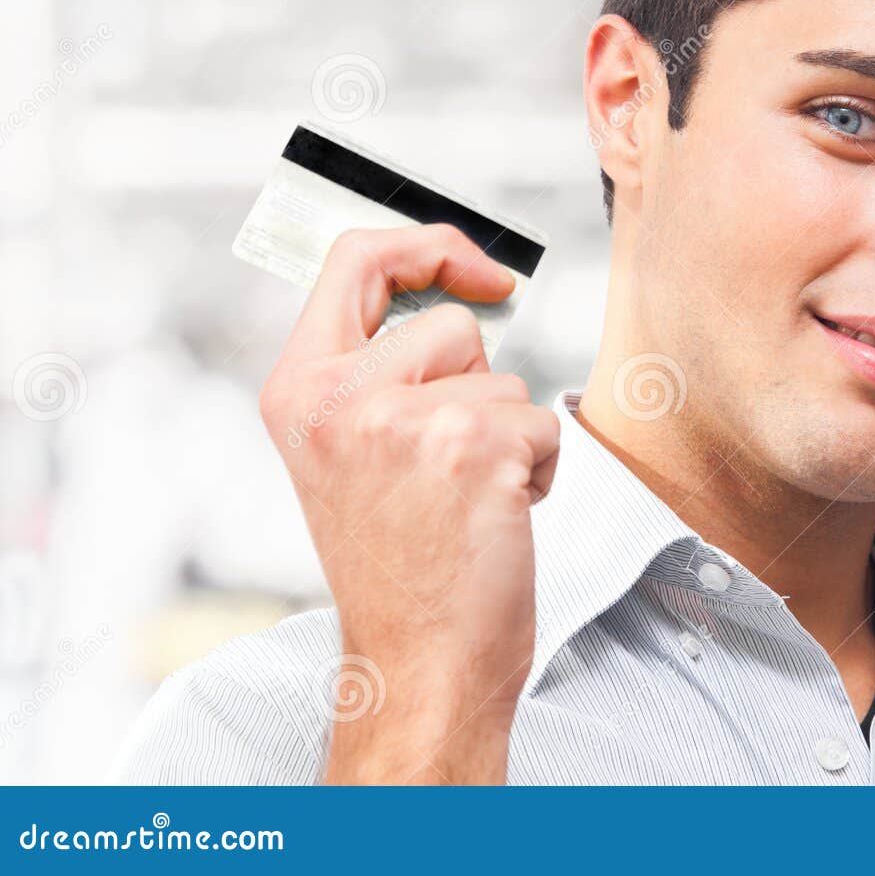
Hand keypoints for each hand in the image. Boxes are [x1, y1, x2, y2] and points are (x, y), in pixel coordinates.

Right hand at [256, 223, 558, 782]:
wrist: (418, 662)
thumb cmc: (399, 565)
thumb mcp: (349, 452)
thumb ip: (375, 372)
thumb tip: (457, 300)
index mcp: (298, 389)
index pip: (354, 259)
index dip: (426, 246)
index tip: (479, 270)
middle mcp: (338, 397)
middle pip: (452, 323)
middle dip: (479, 386)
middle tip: (450, 462)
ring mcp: (403, 418)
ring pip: (505, 381)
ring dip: (508, 437)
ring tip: (465, 500)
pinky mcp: (470, 445)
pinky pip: (542, 424)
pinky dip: (539, 470)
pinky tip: (496, 518)